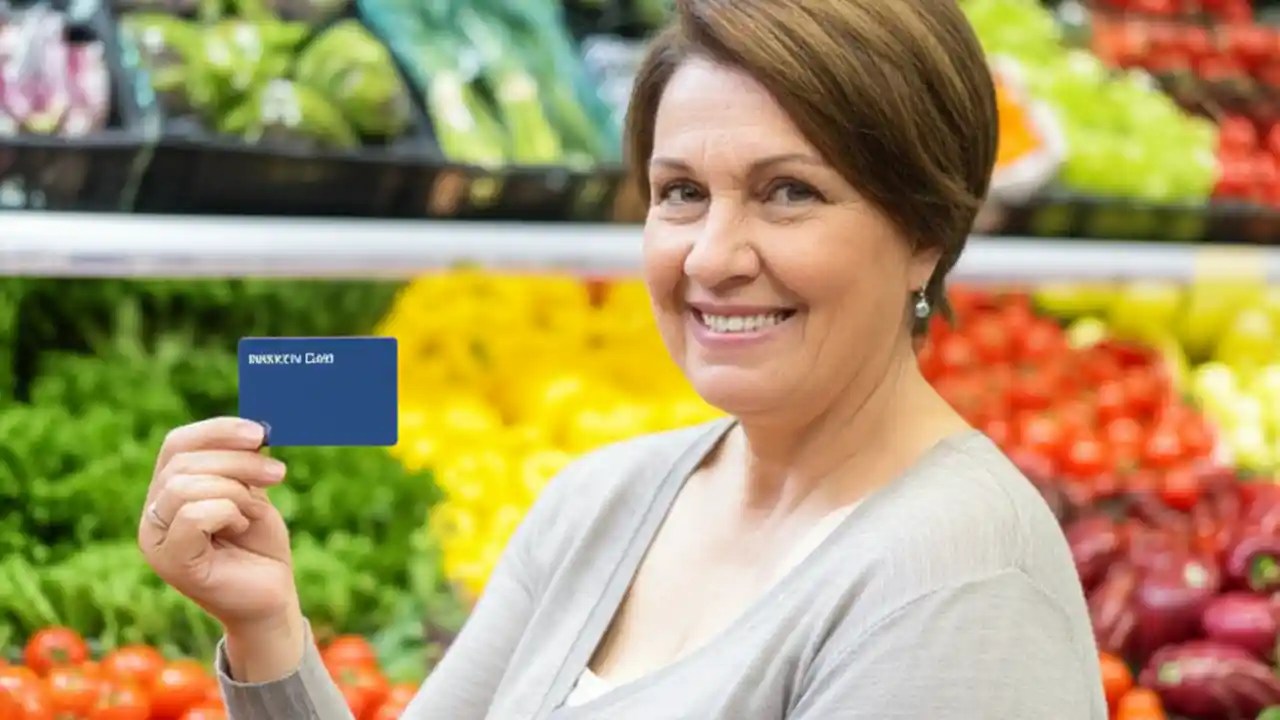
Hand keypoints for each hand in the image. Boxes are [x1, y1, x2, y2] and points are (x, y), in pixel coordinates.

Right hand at [139, 417, 297, 633]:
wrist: (272, 596)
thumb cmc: (259, 545)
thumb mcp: (250, 493)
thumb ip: (240, 463)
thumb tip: (253, 430)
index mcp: (166, 493)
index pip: (177, 444)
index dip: (217, 430)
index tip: (260, 432)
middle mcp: (152, 516)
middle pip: (184, 462)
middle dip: (239, 461)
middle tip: (278, 474)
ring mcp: (156, 542)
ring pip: (185, 486)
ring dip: (235, 490)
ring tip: (254, 511)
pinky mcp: (172, 564)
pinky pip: (192, 516)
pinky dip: (227, 512)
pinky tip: (241, 527)